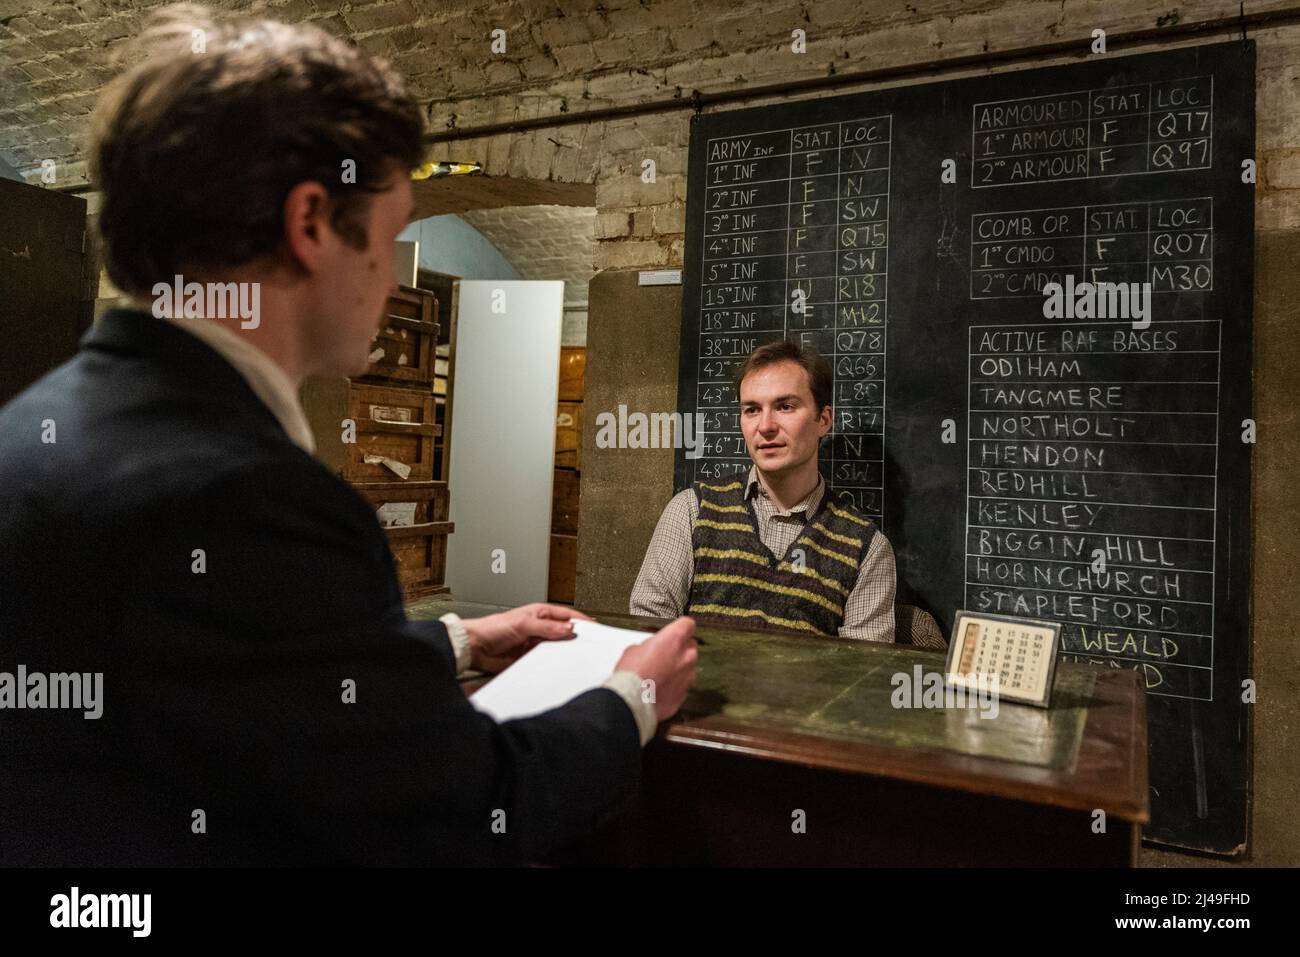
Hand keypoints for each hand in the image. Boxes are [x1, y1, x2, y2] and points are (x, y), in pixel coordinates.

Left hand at [464, 603, 592, 672]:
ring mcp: (535, 644)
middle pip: (564, 633)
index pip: (567, 616)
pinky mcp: (530, 658)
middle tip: (590, 645)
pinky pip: (546, 661)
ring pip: (557, 648)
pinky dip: (553, 664)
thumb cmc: (492, 628)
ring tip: (577, 658)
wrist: (474, 647)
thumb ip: (547, 627)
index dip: (581, 621)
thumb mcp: (523, 624)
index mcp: (540, 614)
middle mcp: (540, 628)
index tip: (595, 628)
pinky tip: (558, 667)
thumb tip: (569, 629)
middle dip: (576, 638)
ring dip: (564, 652)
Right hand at [614, 616, 697, 721]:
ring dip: (678, 669)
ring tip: (660, 675)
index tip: (677, 630)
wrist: (632, 700)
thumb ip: (651, 645)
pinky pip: (683, 685)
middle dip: (679, 649)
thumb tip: (652, 649)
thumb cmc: (632, 673)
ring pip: (688, 667)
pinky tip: (660, 688)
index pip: (688, 624)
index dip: (681, 627)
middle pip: (690, 646)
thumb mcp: (634, 649)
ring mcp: (688, 676)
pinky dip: (674, 686)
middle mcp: (686, 656)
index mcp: (675, 638)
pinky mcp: (684, 694)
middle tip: (663, 655)